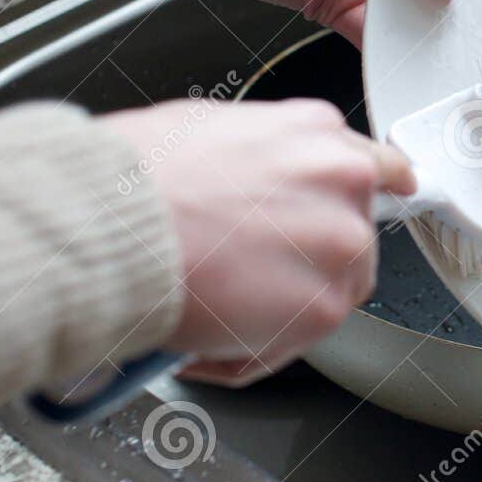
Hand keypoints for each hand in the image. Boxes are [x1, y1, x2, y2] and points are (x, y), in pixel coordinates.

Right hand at [103, 98, 413, 385]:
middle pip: (351, 238)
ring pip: (329, 293)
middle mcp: (342, 180)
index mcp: (315, 131)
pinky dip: (248, 352)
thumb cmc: (133, 179)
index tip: (374, 209)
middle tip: (243, 275)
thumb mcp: (207, 129)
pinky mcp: (323, 307)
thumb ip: (260, 157)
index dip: (364, 196)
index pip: (374, 166)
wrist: (107, 225)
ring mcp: (340, 244)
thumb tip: (255, 182)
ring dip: (278, 311)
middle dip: (304, 264)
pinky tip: (203, 335)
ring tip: (211, 307)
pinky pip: (294, 343)